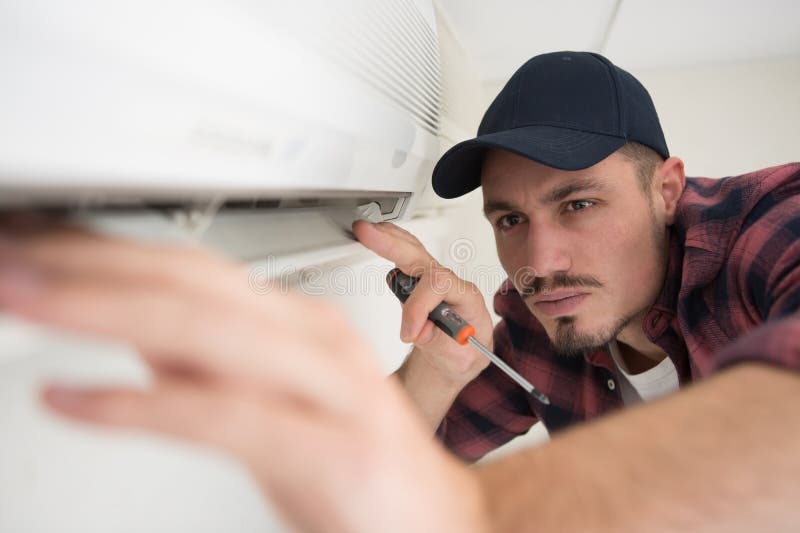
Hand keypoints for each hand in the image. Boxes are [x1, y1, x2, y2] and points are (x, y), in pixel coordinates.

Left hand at [0, 221, 487, 532]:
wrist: (436, 520)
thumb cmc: (351, 462)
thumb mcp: (267, 399)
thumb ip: (207, 363)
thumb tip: (131, 330)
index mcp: (294, 323)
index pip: (186, 267)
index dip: (101, 250)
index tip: (33, 240)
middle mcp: (311, 338)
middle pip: (189, 282)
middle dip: (87, 264)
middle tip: (8, 253)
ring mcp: (327, 385)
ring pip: (205, 329)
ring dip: (101, 308)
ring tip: (21, 298)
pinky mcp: (332, 446)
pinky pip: (222, 414)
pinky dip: (140, 405)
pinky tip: (71, 401)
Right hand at [352, 221, 492, 385]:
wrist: (463, 355)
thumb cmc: (464, 353)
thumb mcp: (461, 357)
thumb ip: (440, 342)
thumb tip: (417, 329)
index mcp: (466, 297)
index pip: (438, 285)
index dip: (418, 308)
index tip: (409, 334)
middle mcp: (450, 283)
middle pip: (420, 257)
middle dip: (393, 245)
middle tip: (368, 235)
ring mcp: (433, 279)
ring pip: (412, 250)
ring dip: (389, 239)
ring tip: (367, 230)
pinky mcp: (419, 281)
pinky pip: (406, 256)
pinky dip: (390, 244)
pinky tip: (378, 236)